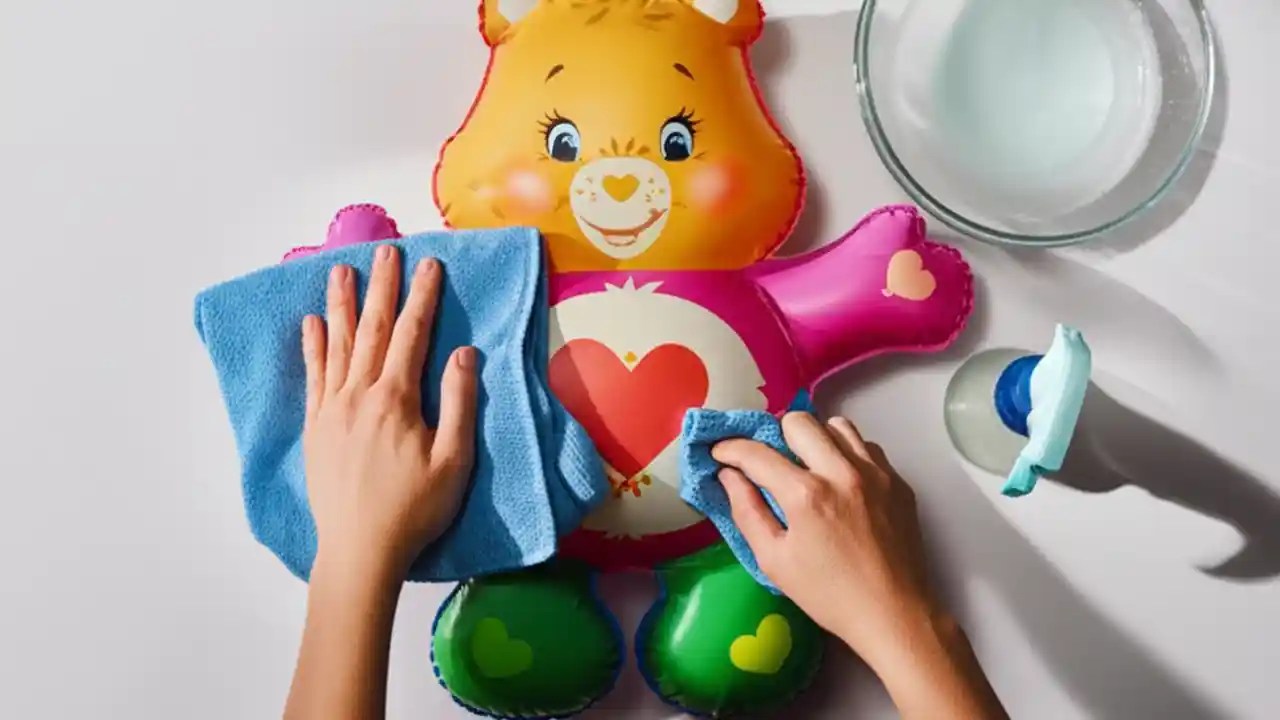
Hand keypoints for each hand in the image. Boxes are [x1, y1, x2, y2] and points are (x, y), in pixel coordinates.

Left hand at [300, 244, 477, 581]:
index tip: (429, 264)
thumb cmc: (415, 509)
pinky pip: (313, 376)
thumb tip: (466, 354)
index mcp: (397, 400)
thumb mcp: (454, 461)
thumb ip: (459, 403)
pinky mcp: (316, 427)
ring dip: (341, 304)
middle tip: (385, 250)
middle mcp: (359, 395)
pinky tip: (312, 323)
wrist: (359, 550)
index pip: (412, 335)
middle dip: (381, 287)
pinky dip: (313, 346)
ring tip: (341, 270)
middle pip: (372, 329)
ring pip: (337, 345)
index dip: (422, 297)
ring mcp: (332, 409)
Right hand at [712, 413, 935, 665]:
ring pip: (838, 426)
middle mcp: (842, 472)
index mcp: (806, 495)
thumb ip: (747, 511)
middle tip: (770, 459)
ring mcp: (876, 473)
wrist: (894, 613)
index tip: (721, 453)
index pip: (757, 453)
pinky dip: (848, 454)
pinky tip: (842, 481)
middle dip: (775, 433)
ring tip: (810, 465)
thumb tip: (729, 476)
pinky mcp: (898, 481)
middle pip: (799, 421)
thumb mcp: (774, 561)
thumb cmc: (828, 594)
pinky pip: (867, 447)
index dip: (730, 448)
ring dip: (816, 438)